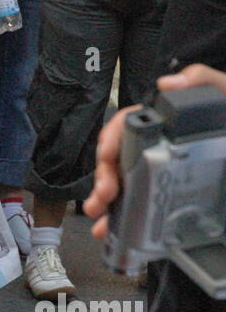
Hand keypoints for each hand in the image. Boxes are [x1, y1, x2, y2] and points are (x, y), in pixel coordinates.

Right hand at [84, 63, 225, 237]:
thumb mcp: (225, 95)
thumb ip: (202, 81)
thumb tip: (168, 83)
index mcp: (163, 124)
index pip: (125, 125)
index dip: (111, 138)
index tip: (106, 155)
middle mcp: (154, 147)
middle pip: (117, 158)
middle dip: (103, 176)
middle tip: (104, 194)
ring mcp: (157, 173)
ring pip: (120, 184)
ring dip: (102, 200)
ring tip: (98, 215)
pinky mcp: (164, 197)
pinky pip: (134, 207)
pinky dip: (116, 219)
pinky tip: (108, 230)